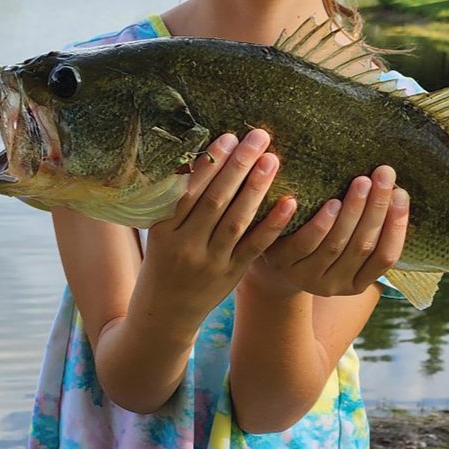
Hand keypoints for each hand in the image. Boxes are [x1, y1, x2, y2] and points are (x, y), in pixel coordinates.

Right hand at [139, 130, 297, 322]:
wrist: (165, 312)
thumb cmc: (162, 261)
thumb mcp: (158, 231)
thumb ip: (175, 202)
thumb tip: (195, 159)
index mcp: (164, 229)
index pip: (190, 189)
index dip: (211, 163)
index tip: (228, 137)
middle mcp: (186, 244)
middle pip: (216, 200)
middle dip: (238, 166)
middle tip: (258, 138)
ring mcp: (211, 262)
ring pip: (237, 220)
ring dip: (257, 188)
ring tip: (272, 160)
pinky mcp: (232, 275)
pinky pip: (254, 247)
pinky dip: (273, 225)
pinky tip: (290, 203)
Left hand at [251, 163, 408, 298]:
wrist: (272, 263)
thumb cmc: (317, 245)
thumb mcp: (343, 247)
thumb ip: (365, 230)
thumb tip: (394, 189)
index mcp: (357, 283)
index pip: (385, 257)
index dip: (396, 227)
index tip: (402, 193)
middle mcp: (335, 284)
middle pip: (362, 246)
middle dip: (376, 208)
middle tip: (384, 175)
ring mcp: (308, 275)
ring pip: (335, 244)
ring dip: (352, 212)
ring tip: (361, 183)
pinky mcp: (283, 262)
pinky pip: (303, 243)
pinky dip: (320, 223)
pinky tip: (330, 202)